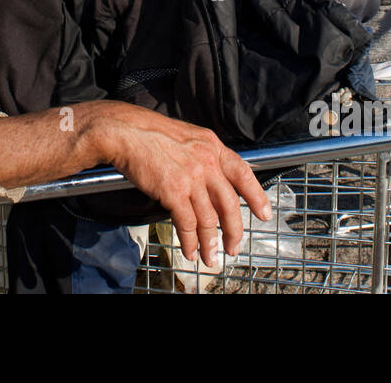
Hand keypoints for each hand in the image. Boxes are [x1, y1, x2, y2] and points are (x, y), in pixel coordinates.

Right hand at [85, 104, 270, 267]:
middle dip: (234, 230)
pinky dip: (190, 241)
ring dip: (211, 242)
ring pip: (209, 218)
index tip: (264, 214)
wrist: (125, 132)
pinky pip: (187, 223)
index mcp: (212, 146)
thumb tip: (211, 180)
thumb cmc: (149, 133)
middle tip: (233, 247)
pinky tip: (190, 250)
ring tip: (211, 258)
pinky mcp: (174, 190)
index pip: (243, 173)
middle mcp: (207, 161)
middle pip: (229, 203)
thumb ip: (203, 155)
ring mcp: (192, 176)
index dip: (256, 196)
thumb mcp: (187, 137)